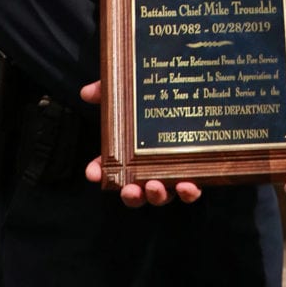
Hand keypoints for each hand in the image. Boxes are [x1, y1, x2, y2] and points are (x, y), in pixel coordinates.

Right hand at [80, 80, 201, 207]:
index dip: (99, 171)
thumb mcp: (131, 90)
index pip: (110, 168)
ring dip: (156, 196)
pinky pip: (192, 190)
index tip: (92, 172)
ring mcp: (172, 172)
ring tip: (155, 186)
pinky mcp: (197, 172)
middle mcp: (150, 168)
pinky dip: (189, 193)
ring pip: (162, 195)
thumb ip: (110, 91)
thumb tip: (87, 92)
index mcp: (131, 153)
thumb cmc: (160, 97)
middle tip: (129, 188)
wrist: (198, 92)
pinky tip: (187, 185)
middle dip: (130, 195)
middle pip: (136, 191)